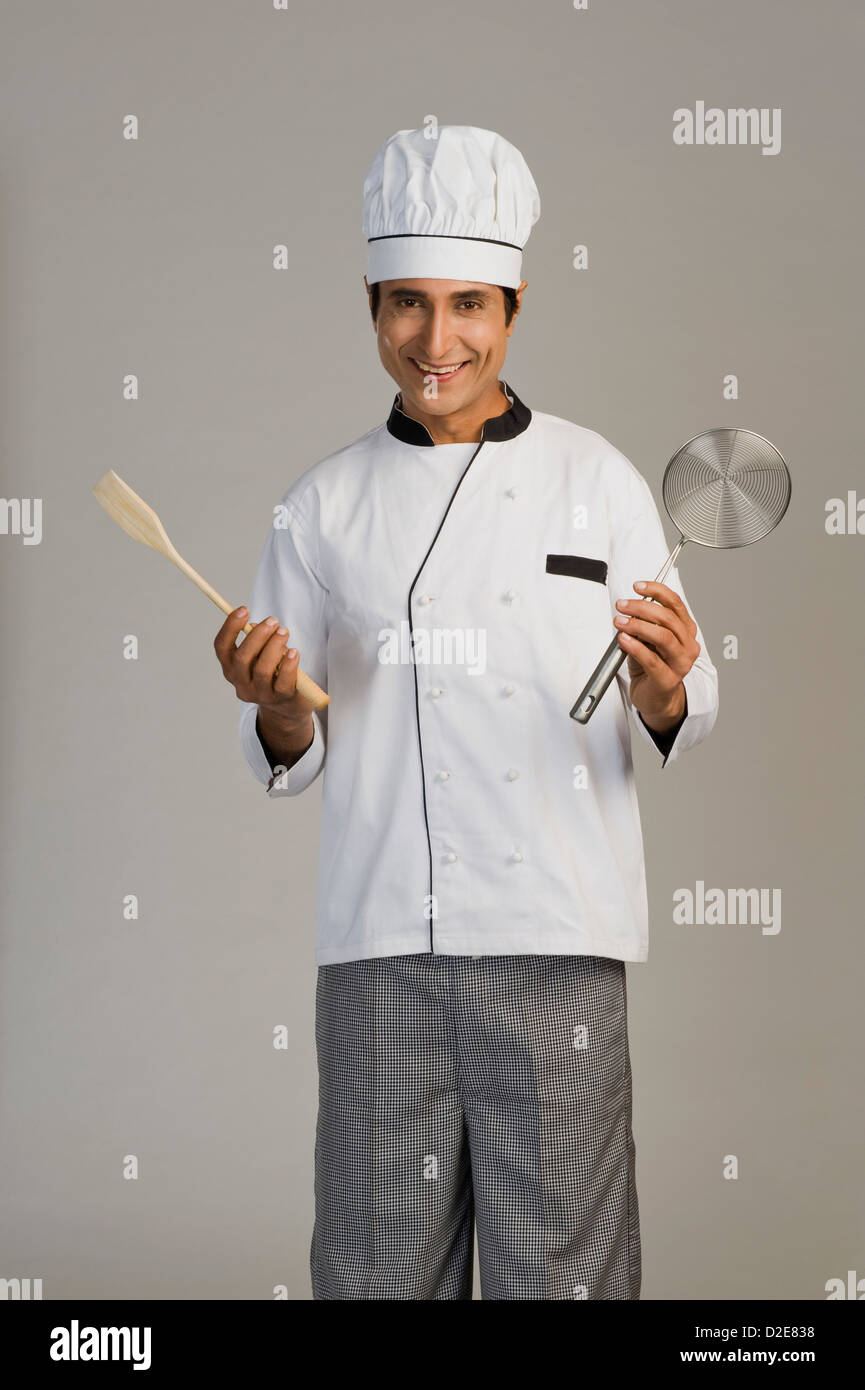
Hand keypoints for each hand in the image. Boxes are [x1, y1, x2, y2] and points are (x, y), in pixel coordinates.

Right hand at [213, 606, 317, 727]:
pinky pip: (283, 682)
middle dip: (258, 635)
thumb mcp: (262, 655)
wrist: (288, 704)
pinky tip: (294, 652)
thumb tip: (255, 626)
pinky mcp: (280, 699)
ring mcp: (260, 695)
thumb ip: (257, 641)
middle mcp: (241, 683)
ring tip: (284, 632)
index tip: (244, 609)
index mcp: (231, 669)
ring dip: (274, 646)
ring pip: (262, 669)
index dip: (230, 627)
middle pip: (242, 658)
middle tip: (273, 620)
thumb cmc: (273, 671)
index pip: (222, 647)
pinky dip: (289, 664)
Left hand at [612, 581, 699, 728]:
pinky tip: (623, 639)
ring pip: (663, 637)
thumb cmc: (651, 667)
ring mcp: (681, 664)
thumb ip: (643, 623)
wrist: (655, 698)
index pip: (676, 604)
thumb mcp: (647, 639)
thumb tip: (630, 608)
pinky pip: (652, 660)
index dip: (657, 591)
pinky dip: (635, 647)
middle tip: (622, 605)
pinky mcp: (668, 680)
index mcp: (686, 631)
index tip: (638, 586)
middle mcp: (688, 646)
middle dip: (642, 607)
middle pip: (668, 619)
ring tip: (620, 621)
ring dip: (638, 625)